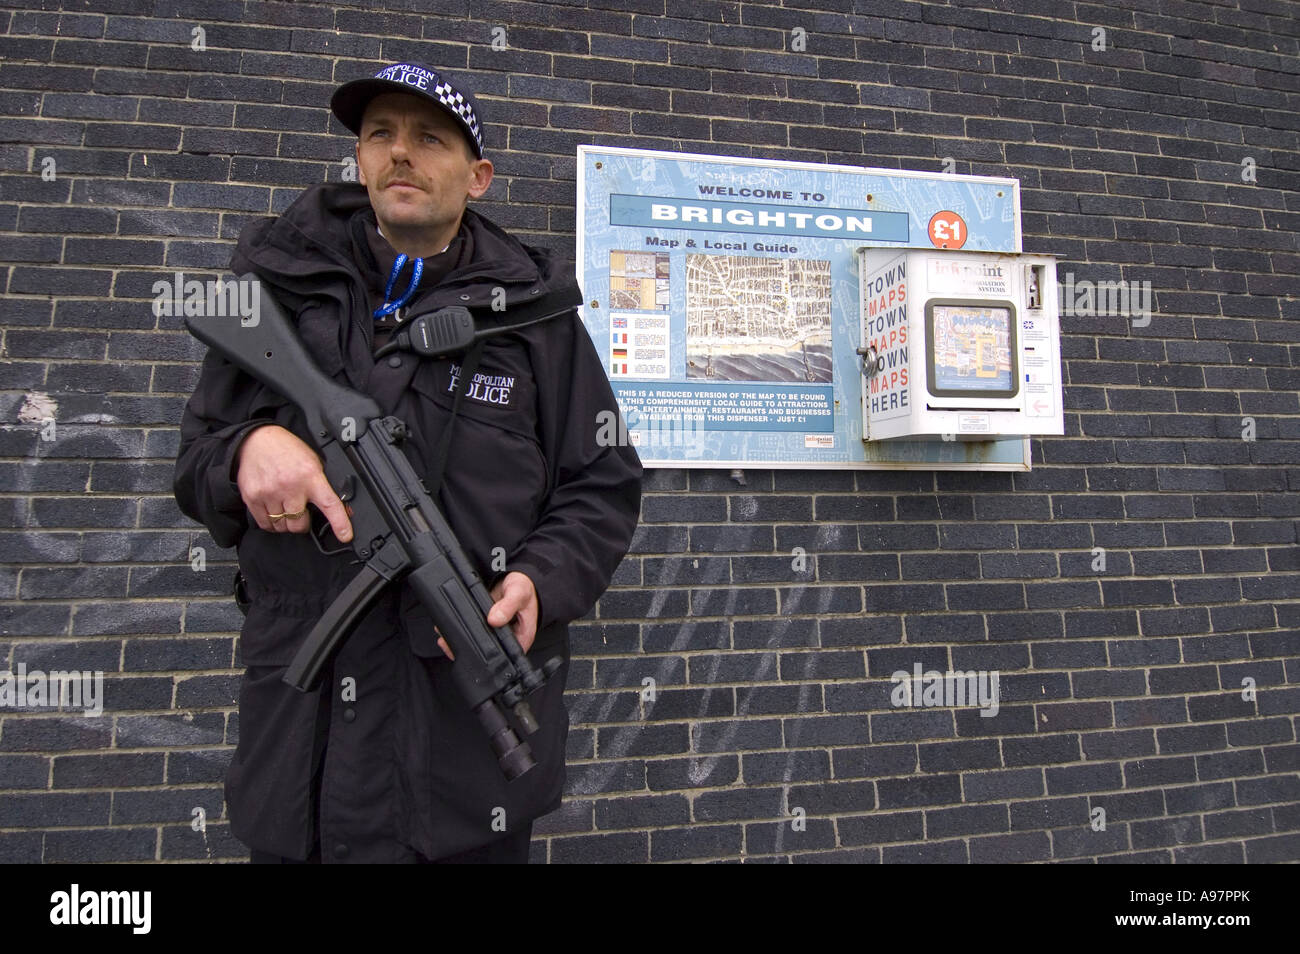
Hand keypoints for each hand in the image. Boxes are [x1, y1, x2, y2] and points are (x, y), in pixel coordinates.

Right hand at [235, 424, 352, 540]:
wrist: (257, 440)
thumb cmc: (287, 451)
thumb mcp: (313, 462)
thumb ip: (322, 484)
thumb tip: (340, 507)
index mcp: (310, 476)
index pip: (329, 504)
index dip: (340, 523)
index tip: (345, 535)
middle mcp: (290, 487)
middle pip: (299, 524)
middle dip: (302, 523)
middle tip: (301, 512)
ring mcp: (269, 493)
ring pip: (282, 526)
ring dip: (286, 522)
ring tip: (285, 507)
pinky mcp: (252, 498)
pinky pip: (265, 524)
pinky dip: (271, 522)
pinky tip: (274, 510)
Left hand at [437, 571, 538, 658]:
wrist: (516, 578)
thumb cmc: (524, 588)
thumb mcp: (518, 594)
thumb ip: (508, 606)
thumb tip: (495, 619)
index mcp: (521, 637)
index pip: (507, 655)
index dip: (491, 656)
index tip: (473, 650)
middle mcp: (508, 639)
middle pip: (490, 651)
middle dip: (469, 649)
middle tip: (452, 644)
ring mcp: (495, 633)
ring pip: (479, 642)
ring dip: (462, 640)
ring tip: (446, 638)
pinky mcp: (485, 625)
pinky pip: (474, 630)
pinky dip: (462, 628)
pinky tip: (450, 627)